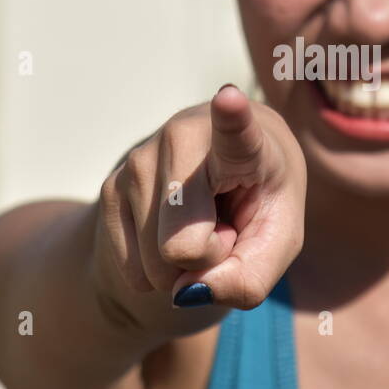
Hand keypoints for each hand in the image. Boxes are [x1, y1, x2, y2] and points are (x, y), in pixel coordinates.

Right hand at [97, 85, 306, 310]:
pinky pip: (133, 269)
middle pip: (183, 242)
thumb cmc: (260, 205)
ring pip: (155, 261)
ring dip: (183, 262)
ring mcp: (139, 159)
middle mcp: (183, 138)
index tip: (230, 96)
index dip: (231, 116)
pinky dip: (157, 269)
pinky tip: (173, 230)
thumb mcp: (278, 243)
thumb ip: (249, 278)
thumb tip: (184, 292)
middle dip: (208, 257)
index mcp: (241, 141)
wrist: (223, 178)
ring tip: (202, 221)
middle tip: (226, 224)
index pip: (235, 129)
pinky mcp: (110, 185)